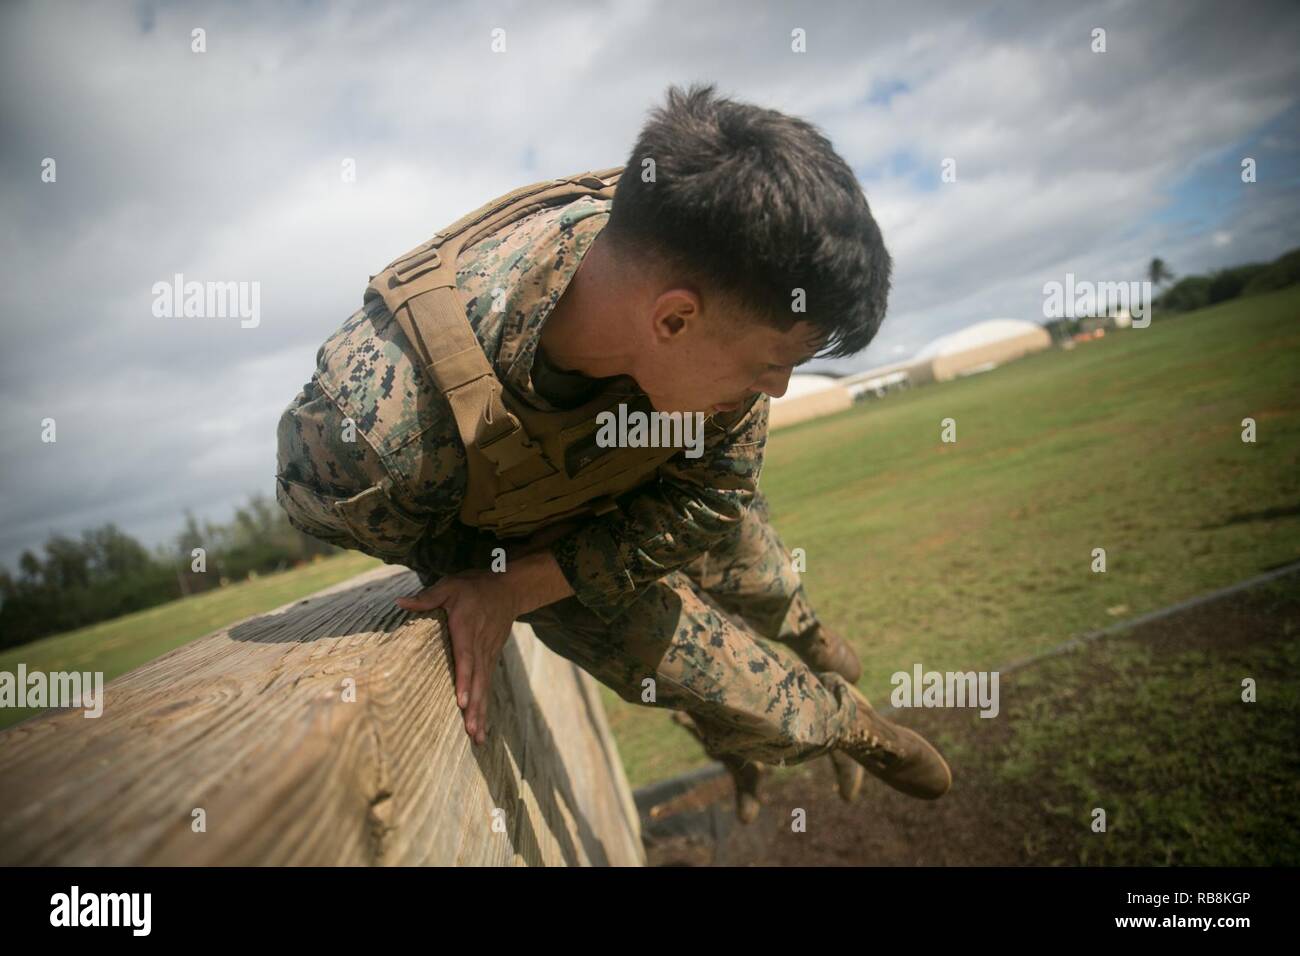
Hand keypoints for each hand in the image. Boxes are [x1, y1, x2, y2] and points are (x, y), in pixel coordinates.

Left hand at [395, 570, 518, 745]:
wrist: (509, 589)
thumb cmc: (474, 586)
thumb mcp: (450, 585)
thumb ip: (427, 597)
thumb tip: (399, 602)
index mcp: (467, 628)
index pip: (466, 657)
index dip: (464, 680)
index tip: (461, 701)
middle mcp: (480, 645)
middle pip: (478, 680)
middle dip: (475, 707)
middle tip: (471, 731)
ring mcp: (488, 654)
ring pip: (484, 686)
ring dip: (481, 712)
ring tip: (478, 736)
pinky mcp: (491, 658)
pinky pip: (488, 684)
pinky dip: (485, 705)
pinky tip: (482, 724)